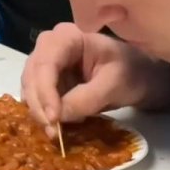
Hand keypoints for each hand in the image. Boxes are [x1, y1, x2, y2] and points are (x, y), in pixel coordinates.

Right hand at [20, 22, 169, 136]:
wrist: (139, 75)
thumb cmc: (132, 72)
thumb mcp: (114, 84)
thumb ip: (86, 99)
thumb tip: (58, 118)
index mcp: (68, 36)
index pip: (45, 63)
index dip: (45, 92)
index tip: (54, 119)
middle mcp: (50, 45)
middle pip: (32, 75)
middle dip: (39, 104)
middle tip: (53, 132)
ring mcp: (47, 62)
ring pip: (30, 87)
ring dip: (39, 111)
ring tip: (55, 132)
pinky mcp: (48, 79)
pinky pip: (37, 95)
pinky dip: (43, 112)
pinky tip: (55, 126)